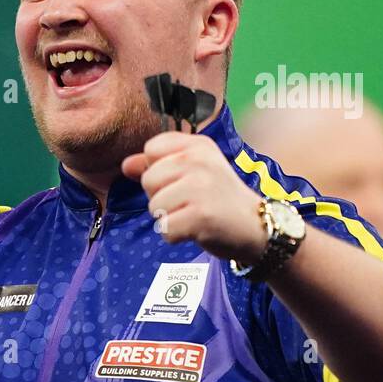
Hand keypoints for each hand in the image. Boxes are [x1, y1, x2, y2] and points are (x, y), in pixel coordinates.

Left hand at [121, 131, 267, 263]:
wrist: (256, 227)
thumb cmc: (218, 199)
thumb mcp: (191, 173)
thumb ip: (156, 165)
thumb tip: (126, 164)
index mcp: (197, 145)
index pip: (152, 149)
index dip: (158, 169)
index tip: (182, 180)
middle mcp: (199, 161)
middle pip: (148, 179)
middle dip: (162, 197)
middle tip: (190, 202)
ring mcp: (201, 187)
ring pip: (154, 206)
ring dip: (169, 218)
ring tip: (194, 214)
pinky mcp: (200, 215)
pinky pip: (165, 229)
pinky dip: (176, 236)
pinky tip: (196, 230)